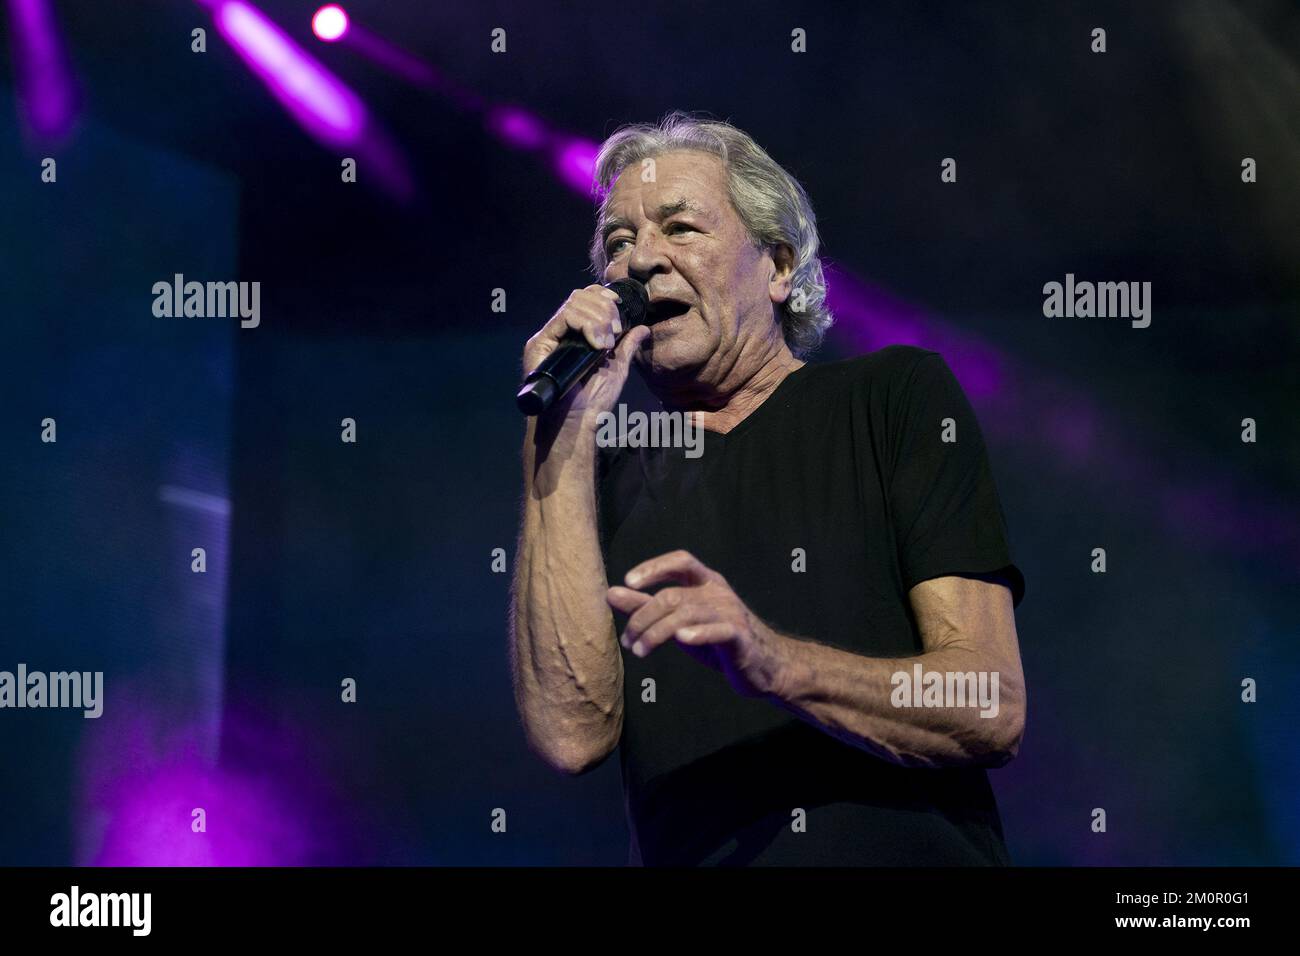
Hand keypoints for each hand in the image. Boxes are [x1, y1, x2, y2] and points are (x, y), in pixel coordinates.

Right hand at [521, 284, 651, 423]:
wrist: (577, 422)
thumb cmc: (592, 402)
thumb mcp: (616, 368)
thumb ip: (626, 346)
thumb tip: (643, 328)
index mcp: (574, 335)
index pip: (585, 299)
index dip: (604, 297)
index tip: (620, 309)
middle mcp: (559, 332)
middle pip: (580, 296)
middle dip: (605, 309)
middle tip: (615, 334)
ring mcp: (548, 337)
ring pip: (574, 303)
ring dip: (598, 318)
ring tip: (606, 344)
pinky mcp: (540, 344)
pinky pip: (564, 317)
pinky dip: (586, 324)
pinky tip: (597, 344)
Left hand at [605, 550, 788, 698]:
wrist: (763, 666)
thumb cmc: (716, 639)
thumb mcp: (677, 621)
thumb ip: (645, 606)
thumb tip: (611, 593)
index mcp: (706, 582)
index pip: (680, 561)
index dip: (654, 567)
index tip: (629, 582)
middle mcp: (718, 592)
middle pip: (674, 594)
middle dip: (644, 616)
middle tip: (627, 639)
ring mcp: (731, 613)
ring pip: (688, 613)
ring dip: (657, 632)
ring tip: (639, 650)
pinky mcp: (740, 637)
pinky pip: (719, 630)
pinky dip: (700, 633)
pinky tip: (682, 638)